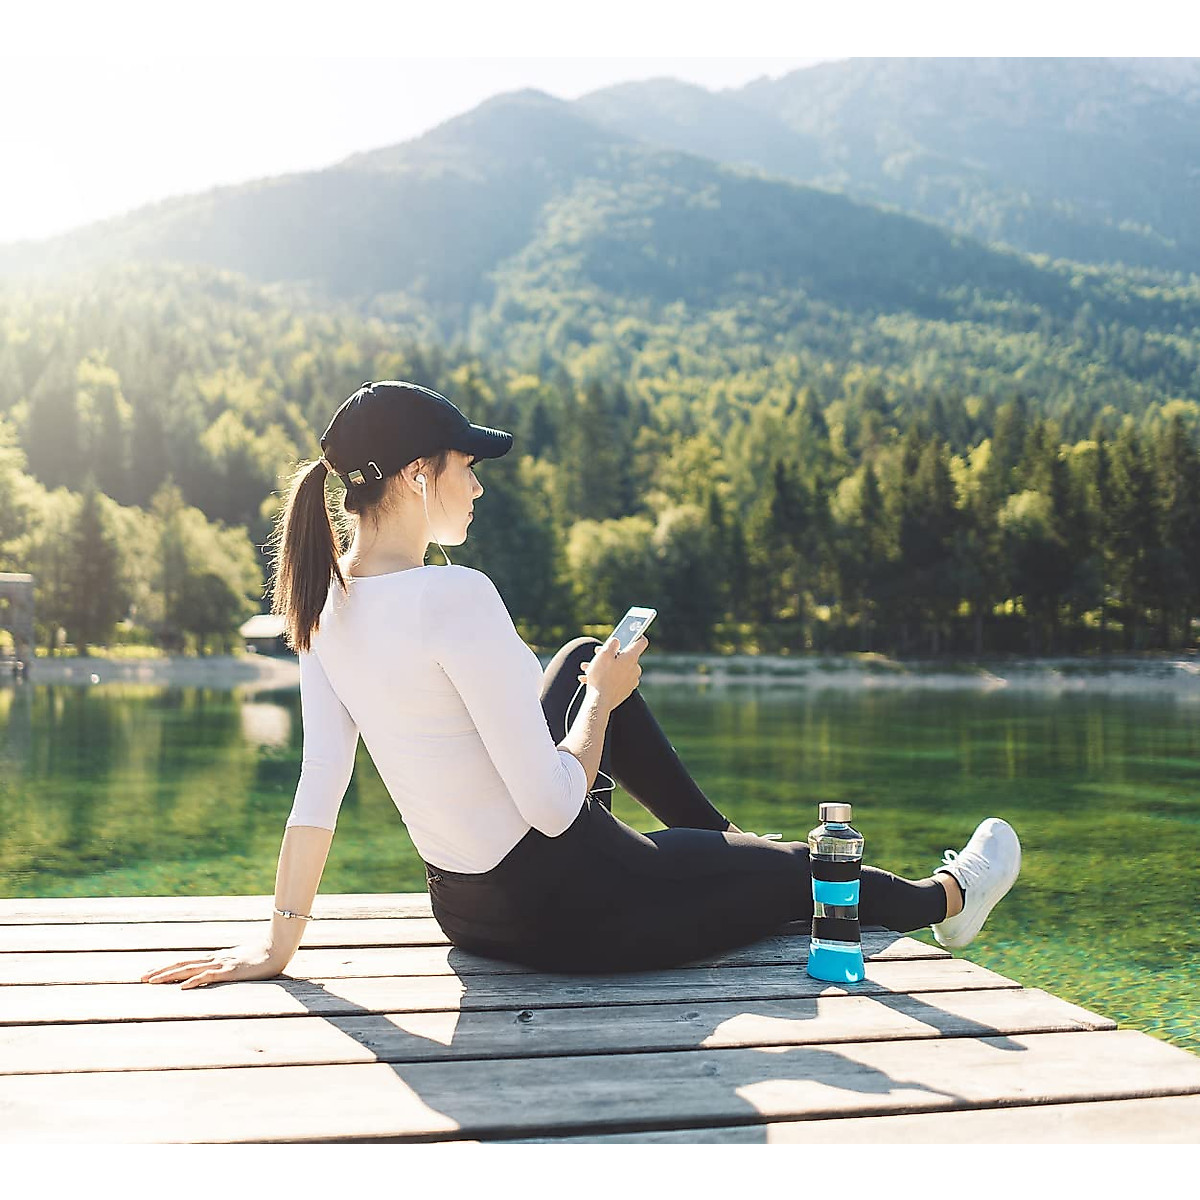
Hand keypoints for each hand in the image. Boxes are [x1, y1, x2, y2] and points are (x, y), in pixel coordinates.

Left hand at [140, 940, 286, 988]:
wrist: (279, 947)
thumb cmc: (264, 954)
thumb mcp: (241, 961)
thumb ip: (229, 965)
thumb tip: (219, 971)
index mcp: (216, 958)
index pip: (186, 962)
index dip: (167, 967)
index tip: (151, 973)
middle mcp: (215, 959)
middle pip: (182, 964)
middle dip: (161, 971)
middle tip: (141, 978)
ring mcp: (222, 964)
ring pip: (190, 969)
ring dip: (170, 976)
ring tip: (152, 981)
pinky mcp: (232, 971)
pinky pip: (210, 976)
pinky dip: (195, 981)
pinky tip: (183, 987)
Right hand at [577, 634, 647, 707]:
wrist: (599, 702)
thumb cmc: (601, 677)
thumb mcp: (603, 654)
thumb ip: (612, 643)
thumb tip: (617, 641)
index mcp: (632, 658)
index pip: (641, 642)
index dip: (636, 635)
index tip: (631, 633)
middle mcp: (635, 669)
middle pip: (625, 656)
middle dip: (610, 654)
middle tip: (597, 653)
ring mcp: (631, 681)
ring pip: (618, 668)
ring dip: (605, 666)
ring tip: (588, 668)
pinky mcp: (625, 691)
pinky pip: (616, 679)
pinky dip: (606, 677)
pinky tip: (590, 678)